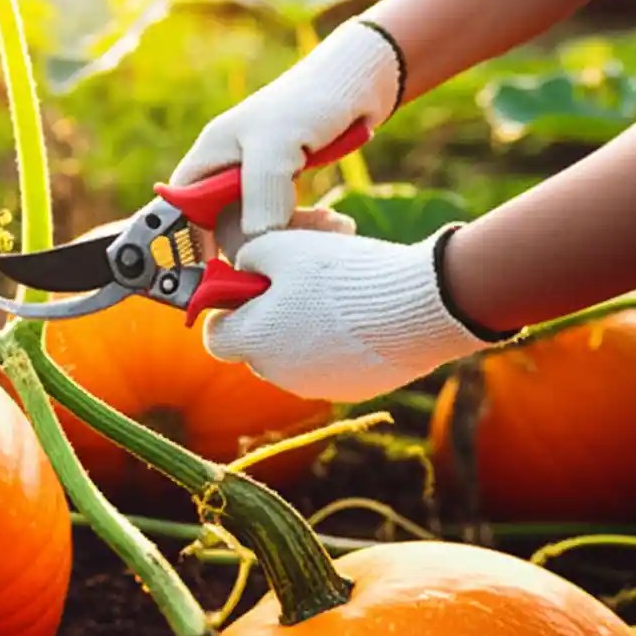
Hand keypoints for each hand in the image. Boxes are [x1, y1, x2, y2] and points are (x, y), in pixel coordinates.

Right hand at [169, 19, 402, 236]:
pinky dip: (310, 229)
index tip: (235, 262)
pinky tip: (335, 222)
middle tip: (304, 240)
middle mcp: (227, 172)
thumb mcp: (277, 145)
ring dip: (295, 238)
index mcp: (209, 158)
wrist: (360, 81)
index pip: (183, 212)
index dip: (200, 242)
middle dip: (264, 242)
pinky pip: (287, 224)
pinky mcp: (286, 187)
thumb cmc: (310, 101)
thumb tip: (255, 243)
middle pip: (226, 230)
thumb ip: (260, 193)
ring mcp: (257, 180)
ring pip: (261, 231)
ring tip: (333, 227)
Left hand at [203, 227, 507, 402]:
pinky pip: (330, 363)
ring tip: (337, 291)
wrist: (419, 308)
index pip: (216, 337)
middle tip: (300, 279)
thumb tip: (244, 269)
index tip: (249, 287)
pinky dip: (337, 342)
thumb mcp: (282, 246)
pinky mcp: (352, 389)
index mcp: (253, 342)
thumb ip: (249, 257)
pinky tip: (363, 312)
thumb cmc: (341, 274)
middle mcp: (277, 374)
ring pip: (294, 354)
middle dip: (270, 314)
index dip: (227, 309)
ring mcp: (316, 386)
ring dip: (304, 326)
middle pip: (258, 344)